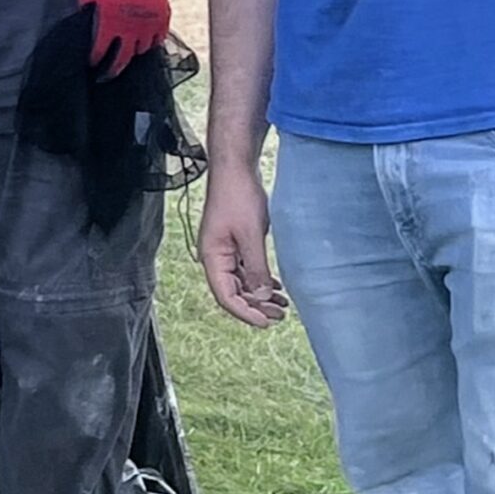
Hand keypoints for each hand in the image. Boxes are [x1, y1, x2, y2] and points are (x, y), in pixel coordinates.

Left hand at [80, 0, 171, 77]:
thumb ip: (90, 18)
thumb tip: (87, 32)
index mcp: (109, 23)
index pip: (101, 52)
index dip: (95, 61)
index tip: (91, 64)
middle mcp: (131, 27)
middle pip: (123, 59)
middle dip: (113, 69)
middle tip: (106, 74)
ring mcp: (148, 22)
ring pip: (142, 50)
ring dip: (133, 53)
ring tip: (126, 54)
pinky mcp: (162, 15)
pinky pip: (158, 38)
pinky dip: (150, 42)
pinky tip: (142, 43)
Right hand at [200, 155, 287, 327]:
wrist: (235, 170)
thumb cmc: (238, 198)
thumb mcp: (251, 235)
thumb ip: (256, 268)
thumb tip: (261, 296)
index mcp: (212, 258)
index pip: (226, 296)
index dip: (245, 313)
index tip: (266, 323)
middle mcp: (215, 257)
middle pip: (233, 292)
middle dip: (256, 306)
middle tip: (280, 316)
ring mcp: (224, 250)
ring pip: (241, 282)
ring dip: (260, 295)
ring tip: (283, 305)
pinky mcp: (234, 243)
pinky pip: (245, 269)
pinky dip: (260, 280)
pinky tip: (276, 287)